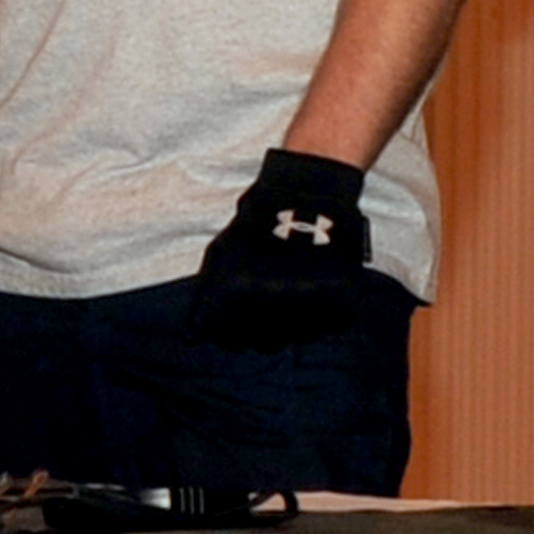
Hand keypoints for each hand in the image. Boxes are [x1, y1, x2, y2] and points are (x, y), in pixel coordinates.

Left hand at [187, 147, 374, 349]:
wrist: (308, 190)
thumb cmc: (258, 221)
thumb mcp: (220, 251)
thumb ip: (203, 296)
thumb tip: (192, 336)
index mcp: (238, 290)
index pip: (229, 340)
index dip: (230, 334)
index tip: (237, 323)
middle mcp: (273, 299)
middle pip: (267, 344)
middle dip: (263, 331)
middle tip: (268, 304)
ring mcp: (308, 300)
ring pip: (299, 337)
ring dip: (295, 323)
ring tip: (294, 290)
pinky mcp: (341, 296)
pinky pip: (331, 325)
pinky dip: (325, 315)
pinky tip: (317, 290)